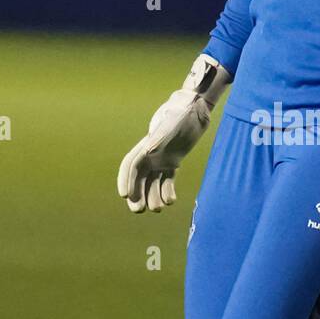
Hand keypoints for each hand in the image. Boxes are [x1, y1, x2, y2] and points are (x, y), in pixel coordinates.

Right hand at [116, 53, 230, 212]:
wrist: (195, 107)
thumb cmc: (181, 113)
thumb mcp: (170, 124)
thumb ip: (160, 138)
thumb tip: (148, 152)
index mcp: (146, 145)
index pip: (130, 165)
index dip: (126, 180)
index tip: (125, 196)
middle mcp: (151, 154)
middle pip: (139, 178)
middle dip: (137, 194)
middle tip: (139, 211)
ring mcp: (161, 158)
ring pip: (153, 182)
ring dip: (152, 196)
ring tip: (157, 209)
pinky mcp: (173, 161)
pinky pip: (167, 180)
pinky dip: (167, 191)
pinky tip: (171, 201)